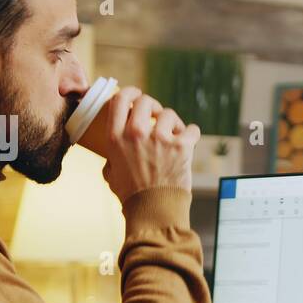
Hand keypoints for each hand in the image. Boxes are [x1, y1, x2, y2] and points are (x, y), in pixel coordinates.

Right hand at [100, 86, 199, 202]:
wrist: (154, 210)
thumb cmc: (131, 195)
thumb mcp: (110, 173)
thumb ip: (112, 158)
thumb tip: (113, 156)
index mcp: (116, 137)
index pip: (121, 100)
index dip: (130, 93)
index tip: (136, 95)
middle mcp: (136, 133)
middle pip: (146, 101)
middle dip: (153, 106)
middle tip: (157, 116)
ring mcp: (160, 139)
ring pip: (170, 114)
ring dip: (173, 123)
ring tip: (174, 135)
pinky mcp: (181, 146)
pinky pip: (192, 129)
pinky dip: (192, 133)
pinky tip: (189, 139)